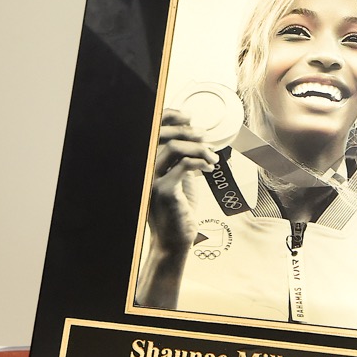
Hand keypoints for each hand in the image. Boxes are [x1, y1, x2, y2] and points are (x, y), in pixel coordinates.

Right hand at [147, 109, 217, 254]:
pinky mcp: (163, 191)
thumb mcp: (178, 178)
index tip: (189, 117)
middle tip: (206, 138)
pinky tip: (208, 168)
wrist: (175, 239)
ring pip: (174, 147)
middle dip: (188, 131)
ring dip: (198, 148)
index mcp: (147, 163)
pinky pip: (184, 165)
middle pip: (162, 134)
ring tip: (212, 157)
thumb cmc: (178, 209)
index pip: (153, 130)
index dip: (169, 116)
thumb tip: (195, 136)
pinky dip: (200, 161)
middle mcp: (144, 169)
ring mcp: (151, 180)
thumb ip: (180, 158)